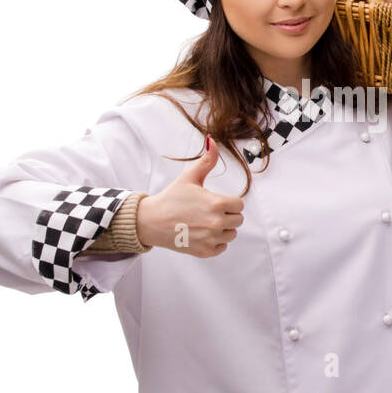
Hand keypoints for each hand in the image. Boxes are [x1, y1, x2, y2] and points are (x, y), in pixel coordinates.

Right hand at [135, 137, 243, 255]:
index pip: (239, 204)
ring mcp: (211, 239)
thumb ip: (207, 160)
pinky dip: (216, 242)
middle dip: (227, 214)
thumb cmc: (171, 198)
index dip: (229, 201)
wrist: (151, 221)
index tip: (216, 201)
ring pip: (231, 234)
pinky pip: (222, 247)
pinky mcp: (205, 251)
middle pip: (238, 220)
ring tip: (206, 222)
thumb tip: (213, 141)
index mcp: (216, 204)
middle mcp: (216, 223)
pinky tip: (203, 233)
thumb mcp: (189, 177)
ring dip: (223, 229)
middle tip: (209, 211)